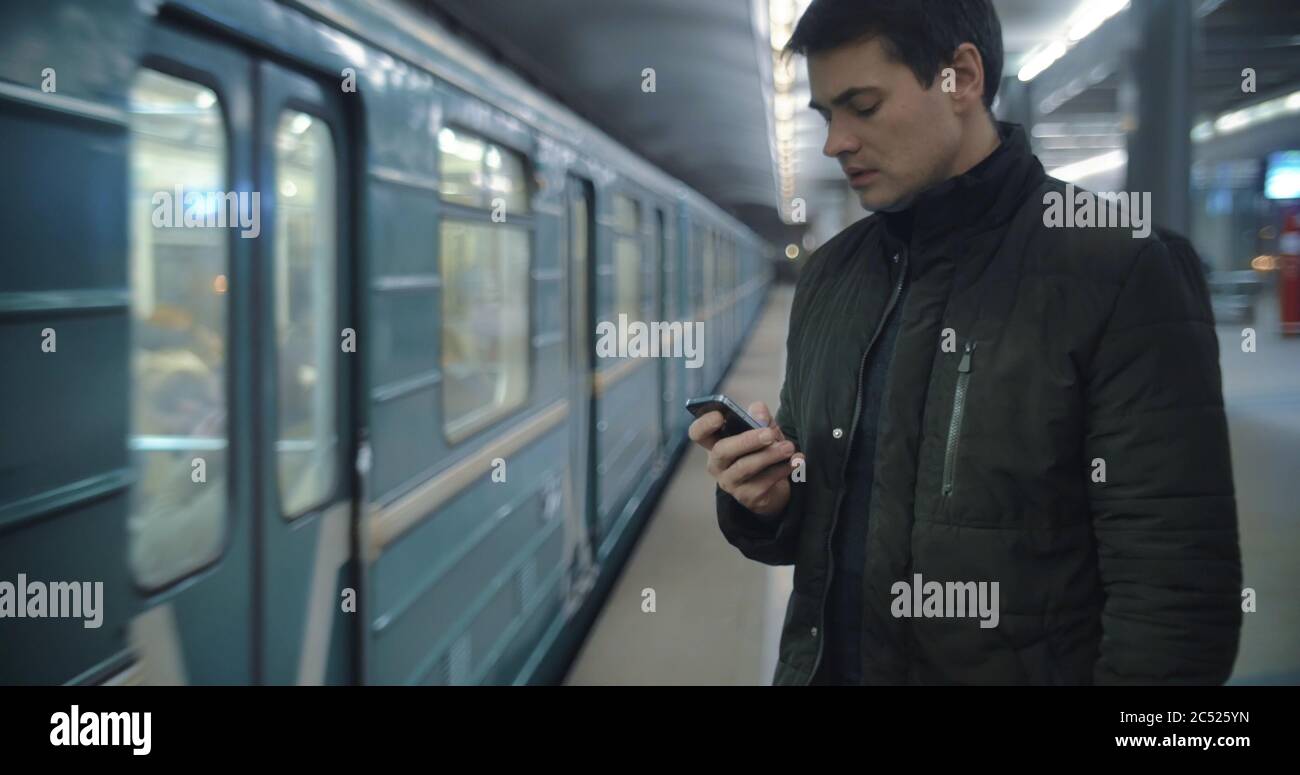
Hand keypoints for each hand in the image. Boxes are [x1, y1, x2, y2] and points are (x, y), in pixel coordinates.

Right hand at [688, 401, 803, 517]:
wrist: (775, 487)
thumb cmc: (763, 452)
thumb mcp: (763, 431)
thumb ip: (760, 418)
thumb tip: (759, 413)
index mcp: (716, 443)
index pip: (698, 433)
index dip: (704, 424)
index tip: (719, 415)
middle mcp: (718, 465)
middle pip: (721, 450)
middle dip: (746, 440)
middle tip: (770, 434)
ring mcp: (730, 483)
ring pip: (745, 467)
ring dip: (769, 455)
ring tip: (789, 447)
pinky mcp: (748, 497)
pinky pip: (764, 482)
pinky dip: (783, 469)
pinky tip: (796, 461)